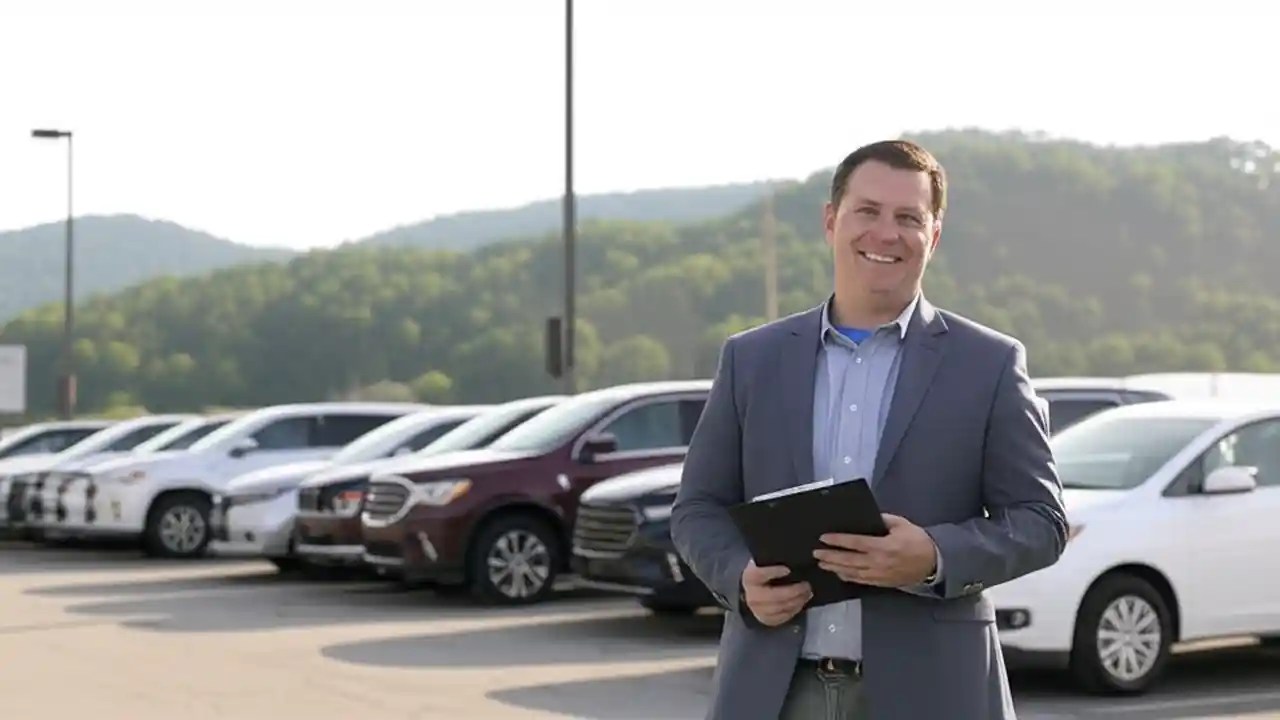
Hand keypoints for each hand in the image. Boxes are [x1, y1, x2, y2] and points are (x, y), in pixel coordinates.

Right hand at [741, 559, 812, 626]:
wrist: (753, 591)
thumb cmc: (763, 574)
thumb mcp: (764, 564)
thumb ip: (774, 562)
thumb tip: (792, 560)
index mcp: (750, 578)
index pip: (760, 575)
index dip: (773, 572)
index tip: (788, 569)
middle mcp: (752, 596)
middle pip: (774, 596)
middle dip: (793, 591)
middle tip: (806, 585)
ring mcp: (758, 610)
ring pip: (781, 608)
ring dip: (797, 601)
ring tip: (807, 593)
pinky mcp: (766, 619)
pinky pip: (783, 616)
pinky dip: (795, 609)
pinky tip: (801, 602)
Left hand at [812, 514, 937, 587]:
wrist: (933, 563)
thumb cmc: (917, 540)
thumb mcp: (901, 524)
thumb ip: (882, 520)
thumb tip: (866, 517)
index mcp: (882, 546)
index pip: (854, 543)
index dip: (838, 541)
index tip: (824, 538)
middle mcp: (878, 562)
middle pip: (848, 560)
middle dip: (830, 556)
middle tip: (815, 553)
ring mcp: (878, 575)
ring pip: (852, 573)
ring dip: (835, 568)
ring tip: (822, 563)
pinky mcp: (881, 583)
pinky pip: (860, 581)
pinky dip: (847, 577)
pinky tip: (838, 573)